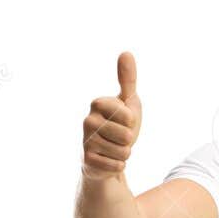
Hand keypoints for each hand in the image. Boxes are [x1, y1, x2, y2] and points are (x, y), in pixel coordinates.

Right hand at [82, 51, 141, 177]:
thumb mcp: (128, 102)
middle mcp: (88, 120)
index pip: (129, 116)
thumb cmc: (119, 126)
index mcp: (98, 103)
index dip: (132, 122)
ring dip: (124, 153)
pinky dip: (119, 165)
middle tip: (118, 138)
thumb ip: (127, 79)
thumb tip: (126, 52)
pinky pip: (117, 165)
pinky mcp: (88, 160)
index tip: (124, 121)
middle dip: (129, 140)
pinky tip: (109, 160)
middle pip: (127, 136)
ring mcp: (86, 141)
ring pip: (123, 152)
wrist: (106, 154)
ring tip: (114, 148)